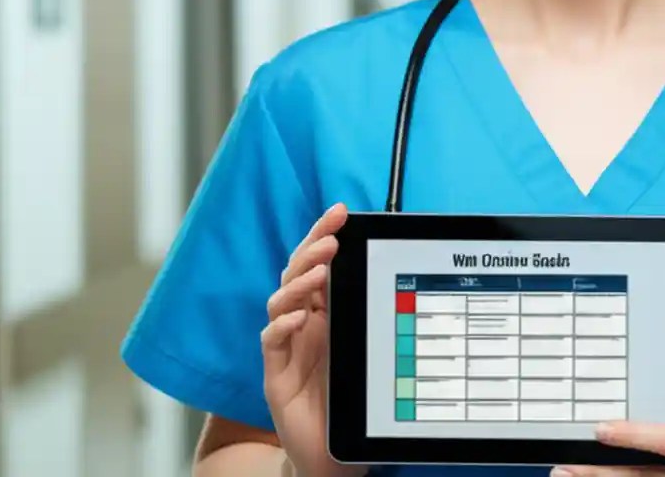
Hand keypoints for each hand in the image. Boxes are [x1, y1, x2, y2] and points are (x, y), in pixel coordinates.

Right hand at [261, 203, 364, 476]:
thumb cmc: (353, 397)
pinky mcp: (276, 374)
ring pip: (281, 302)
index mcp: (326, 313)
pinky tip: (299, 317)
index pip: (321, 265)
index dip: (324, 236)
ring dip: (299, 283)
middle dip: (312, 250)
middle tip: (332, 238)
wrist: (333, 452)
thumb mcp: (367, 348)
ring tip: (321, 271)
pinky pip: (272, 342)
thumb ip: (368, 314)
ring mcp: (287, 347)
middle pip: (298, 275)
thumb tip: (393, 270)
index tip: (340, 212)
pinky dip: (283, 325)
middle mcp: (303, 324)